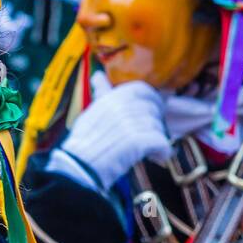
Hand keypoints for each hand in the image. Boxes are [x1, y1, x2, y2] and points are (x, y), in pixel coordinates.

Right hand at [55, 80, 171, 187]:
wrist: (79, 167)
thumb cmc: (84, 142)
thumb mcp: (91, 111)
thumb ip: (102, 93)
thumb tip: (98, 76)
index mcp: (113, 97)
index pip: (143, 89)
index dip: (153, 100)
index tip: (153, 111)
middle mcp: (123, 107)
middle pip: (153, 110)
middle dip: (154, 124)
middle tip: (147, 136)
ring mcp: (131, 123)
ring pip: (158, 127)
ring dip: (156, 140)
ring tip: (147, 150)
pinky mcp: (138, 141)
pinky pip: (162, 143)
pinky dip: (162, 152)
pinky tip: (157, 157)